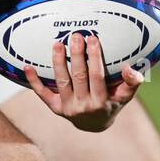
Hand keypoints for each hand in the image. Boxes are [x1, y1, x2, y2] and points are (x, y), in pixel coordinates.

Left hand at [23, 32, 144, 132]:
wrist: (95, 125)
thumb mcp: (125, 96)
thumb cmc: (112, 103)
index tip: (93, 39)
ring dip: (58, 62)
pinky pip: (43, 94)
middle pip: (78, 76)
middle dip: (76, 55)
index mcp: (101, 102)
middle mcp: (83, 106)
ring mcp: (67, 108)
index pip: (97, 76)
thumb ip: (132, 82)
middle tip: (75, 36)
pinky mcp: (55, 108)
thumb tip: (130, 68)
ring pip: (61, 82)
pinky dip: (34, 81)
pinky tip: (28, 67)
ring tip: (57, 43)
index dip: (94, 57)